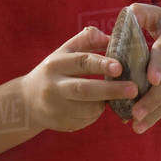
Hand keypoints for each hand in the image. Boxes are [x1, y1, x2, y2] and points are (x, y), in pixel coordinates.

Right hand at [24, 26, 138, 132]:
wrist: (27, 101)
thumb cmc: (55, 71)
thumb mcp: (64, 52)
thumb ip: (86, 40)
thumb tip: (109, 37)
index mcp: (56, 64)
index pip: (81, 62)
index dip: (101, 64)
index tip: (120, 67)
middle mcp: (54, 86)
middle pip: (84, 89)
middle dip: (111, 90)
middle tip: (134, 89)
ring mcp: (56, 107)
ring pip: (89, 108)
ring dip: (105, 103)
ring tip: (114, 97)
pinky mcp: (61, 123)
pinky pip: (87, 120)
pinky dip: (97, 113)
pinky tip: (97, 107)